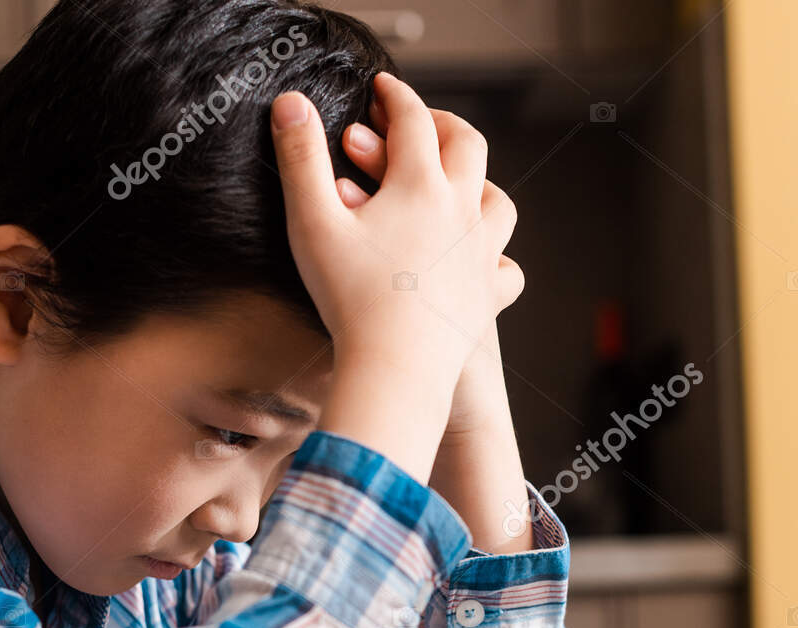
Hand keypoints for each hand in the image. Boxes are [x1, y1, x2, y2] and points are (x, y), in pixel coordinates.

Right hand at [268, 73, 519, 407]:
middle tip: (419, 124)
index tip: (382, 89)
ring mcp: (482, 254)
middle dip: (443, 125)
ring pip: (499, 201)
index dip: (396, 97)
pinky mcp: (487, 296)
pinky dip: (496, 256)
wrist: (396, 369)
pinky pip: (507, 268)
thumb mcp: (312, 222)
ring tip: (455, 186)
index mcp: (421, 185)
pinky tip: (478, 260)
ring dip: (479, 183)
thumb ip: (301, 159)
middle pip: (468, 146)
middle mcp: (462, 212)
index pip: (413, 120)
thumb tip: (290, 102)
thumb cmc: (350, 299)